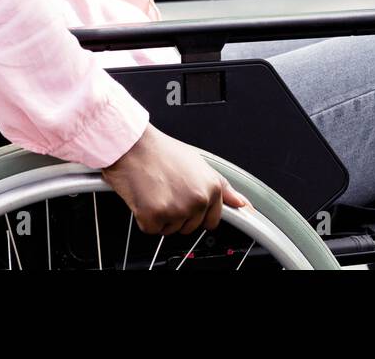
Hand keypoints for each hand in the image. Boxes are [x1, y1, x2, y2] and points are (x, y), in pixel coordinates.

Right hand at [100, 124, 254, 235]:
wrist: (131, 144)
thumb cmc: (160, 150)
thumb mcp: (198, 163)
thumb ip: (223, 187)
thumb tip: (242, 203)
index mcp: (211, 187)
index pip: (212, 220)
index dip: (197, 213)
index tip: (186, 202)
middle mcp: (198, 200)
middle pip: (190, 227)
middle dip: (178, 214)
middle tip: (167, 190)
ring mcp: (177, 210)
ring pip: (171, 230)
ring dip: (161, 216)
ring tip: (156, 190)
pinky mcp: (155, 216)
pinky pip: (152, 230)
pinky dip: (145, 218)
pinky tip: (145, 196)